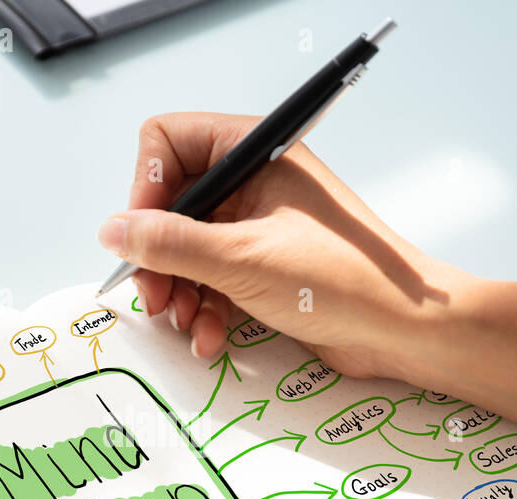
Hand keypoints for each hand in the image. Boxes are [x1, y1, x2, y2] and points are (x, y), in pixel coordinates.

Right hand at [98, 112, 481, 378]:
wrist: (402, 330)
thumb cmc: (343, 279)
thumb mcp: (241, 259)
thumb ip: (169, 244)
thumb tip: (114, 232)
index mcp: (256, 152)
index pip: (168, 143)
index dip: (145, 190)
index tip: (141, 238)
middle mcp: (254, 181)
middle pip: (171, 205)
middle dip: (157, 256)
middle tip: (154, 297)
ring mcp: (258, 226)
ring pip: (187, 250)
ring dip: (178, 291)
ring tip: (185, 323)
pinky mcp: (264, 268)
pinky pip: (211, 281)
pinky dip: (204, 310)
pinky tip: (210, 337)